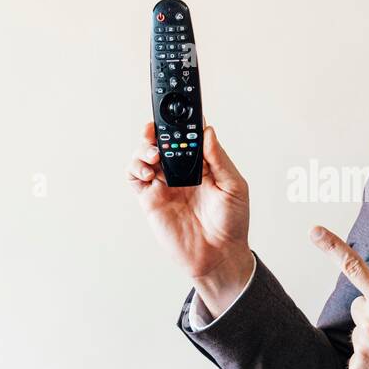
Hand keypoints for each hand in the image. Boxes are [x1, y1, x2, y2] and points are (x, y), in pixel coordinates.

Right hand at [129, 122, 253, 315]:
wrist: (219, 257)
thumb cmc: (232, 224)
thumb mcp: (234, 187)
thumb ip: (219, 159)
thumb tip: (208, 131)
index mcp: (202, 165)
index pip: (187, 137)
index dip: (180, 123)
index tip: (177, 111)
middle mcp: (181, 172)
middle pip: (162, 142)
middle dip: (157, 131)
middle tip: (158, 129)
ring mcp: (164, 185)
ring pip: (145, 155)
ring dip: (144, 148)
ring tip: (154, 154)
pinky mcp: (150, 201)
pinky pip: (135, 178)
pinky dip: (135, 168)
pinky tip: (147, 171)